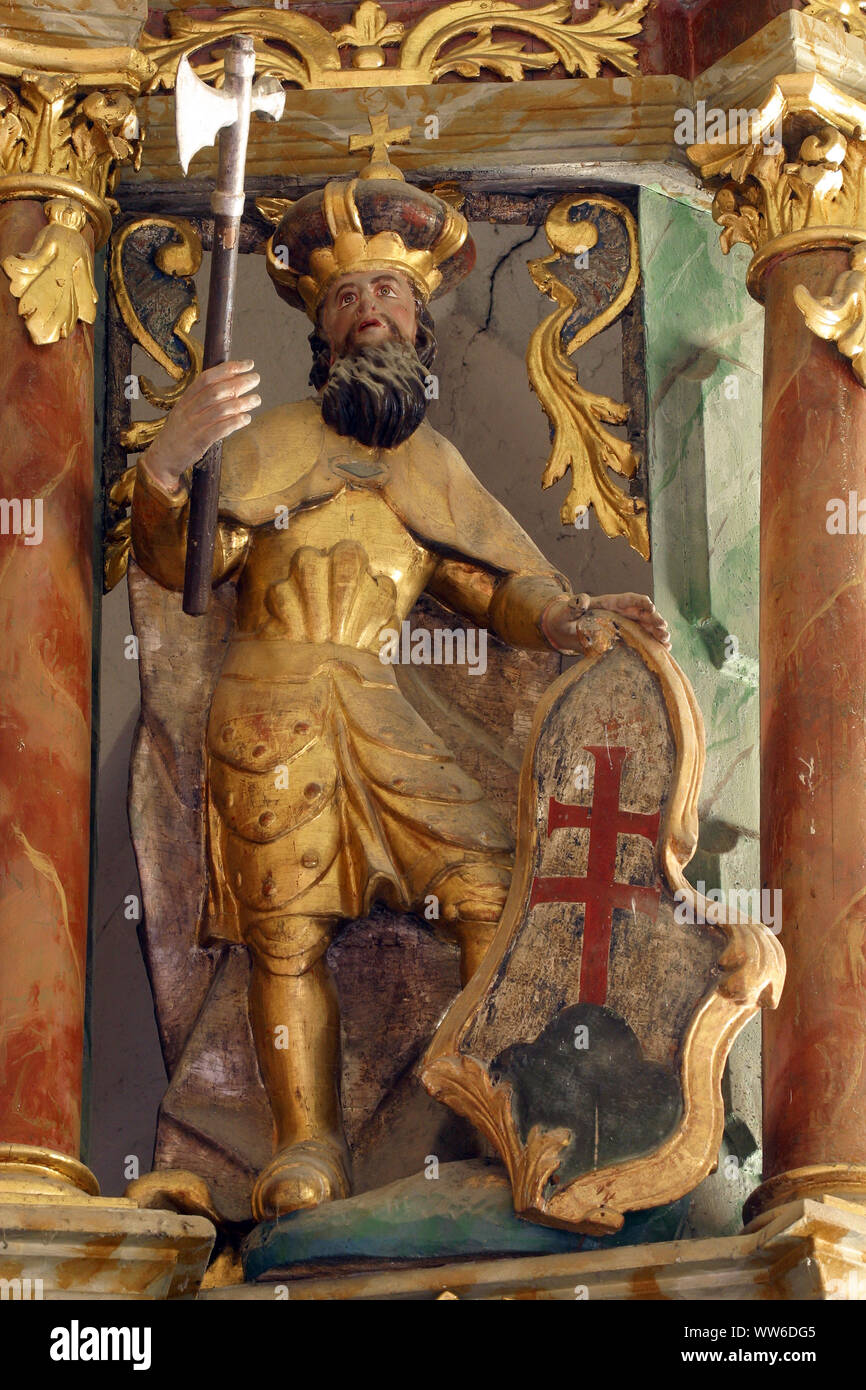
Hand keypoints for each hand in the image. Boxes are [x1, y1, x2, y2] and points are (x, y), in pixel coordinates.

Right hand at [141, 360, 260, 491]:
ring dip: (241, 403)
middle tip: (256, 378)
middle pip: (216, 391)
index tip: (247, 364)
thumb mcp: (186, 412)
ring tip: (256, 399)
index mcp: (185, 399)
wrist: (163, 459)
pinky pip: (218, 429)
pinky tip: (246, 419)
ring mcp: (192, 426)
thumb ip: (204, 400)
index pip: (207, 377)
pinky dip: (234, 422)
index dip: (228, 369)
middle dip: (238, 382)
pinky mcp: (198, 443)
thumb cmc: (179, 434)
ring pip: (220, 409)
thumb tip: (232, 387)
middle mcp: (188, 410)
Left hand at [543, 592, 670, 650]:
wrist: (563, 631)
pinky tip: (664, 651)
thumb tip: (581, 599)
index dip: (641, 602)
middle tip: (664, 630)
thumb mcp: (567, 611)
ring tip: (667, 642)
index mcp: (611, 603)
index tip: (651, 607)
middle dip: (655, 620)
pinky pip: (643, 640)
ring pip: (647, 628)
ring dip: (658, 634)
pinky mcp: (624, 638)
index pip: (630, 599)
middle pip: (644, 614)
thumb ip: (574, 605)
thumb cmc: (564, 617)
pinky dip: (653, 644)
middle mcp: (622, 613)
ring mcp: (625, 626)